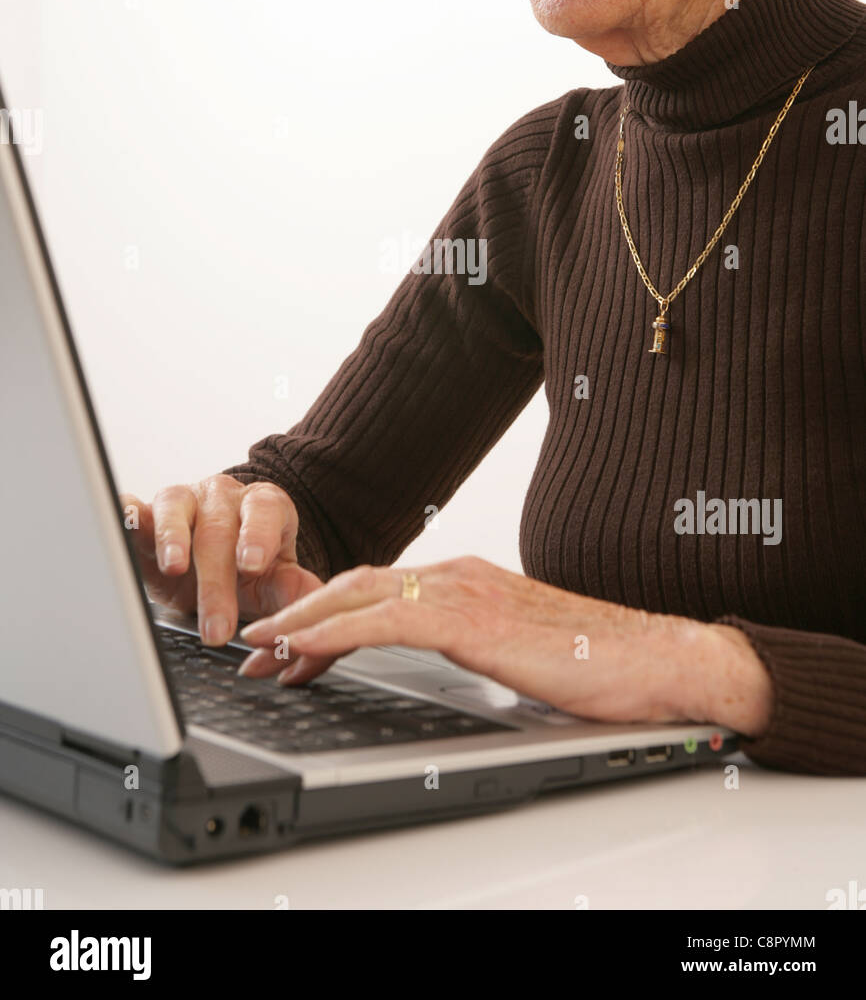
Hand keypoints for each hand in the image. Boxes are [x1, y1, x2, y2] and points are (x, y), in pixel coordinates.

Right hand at [121, 476, 326, 667]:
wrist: (207, 563)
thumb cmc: (245, 569)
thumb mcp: (273, 582)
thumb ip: (294, 592)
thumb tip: (316, 611)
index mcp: (262, 507)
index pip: (264, 511)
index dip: (258, 535)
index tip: (253, 564)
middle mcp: (221, 498)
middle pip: (218, 530)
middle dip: (217, 580)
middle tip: (217, 627)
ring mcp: (182, 501)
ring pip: (175, 510)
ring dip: (174, 539)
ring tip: (174, 567)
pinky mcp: (144, 514)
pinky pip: (132, 508)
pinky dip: (127, 516)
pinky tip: (125, 525)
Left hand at [236, 555, 771, 730]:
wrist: (654, 659)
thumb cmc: (596, 661)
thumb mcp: (515, 648)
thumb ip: (471, 643)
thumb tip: (438, 662)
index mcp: (465, 579)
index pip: (377, 589)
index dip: (324, 612)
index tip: (286, 642)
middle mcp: (457, 574)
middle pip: (356, 585)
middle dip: (299, 615)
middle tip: (254, 648)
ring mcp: (464, 589)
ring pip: (359, 596)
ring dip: (303, 623)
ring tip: (261, 651)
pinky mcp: (471, 616)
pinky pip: (383, 620)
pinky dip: (333, 632)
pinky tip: (302, 649)